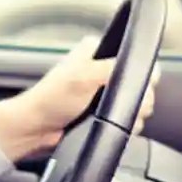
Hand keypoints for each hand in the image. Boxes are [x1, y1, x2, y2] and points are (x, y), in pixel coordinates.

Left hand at [0, 36, 158, 161]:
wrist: (36, 129)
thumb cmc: (50, 100)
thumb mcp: (83, 76)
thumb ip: (114, 68)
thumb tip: (145, 69)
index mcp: (95, 52)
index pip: (134, 56)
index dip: (139, 74)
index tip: (133, 86)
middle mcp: (102, 69)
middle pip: (140, 83)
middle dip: (136, 98)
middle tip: (116, 104)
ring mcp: (104, 93)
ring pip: (137, 103)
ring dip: (131, 114)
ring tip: (108, 116)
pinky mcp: (104, 112)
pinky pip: (127, 118)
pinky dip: (124, 125)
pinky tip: (110, 126)